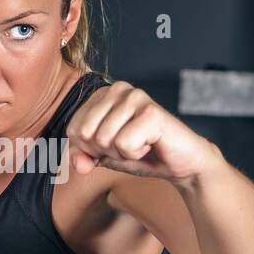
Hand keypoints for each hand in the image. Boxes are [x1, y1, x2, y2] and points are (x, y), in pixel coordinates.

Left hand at [64, 80, 218, 183]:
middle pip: (85, 133)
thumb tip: (78, 165)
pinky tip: (151, 144)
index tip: (115, 145)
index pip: (72, 129)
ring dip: (122, 153)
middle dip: (105, 150)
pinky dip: (136, 154)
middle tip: (130, 145)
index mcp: (103, 94)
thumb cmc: (143, 155)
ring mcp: (135, 97)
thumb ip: (84, 157)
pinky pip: (124, 144)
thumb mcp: (105, 157)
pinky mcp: (151, 111)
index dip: (90, 149)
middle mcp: (118, 89)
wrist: (181, 164)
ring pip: (104, 139)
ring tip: (142, 144)